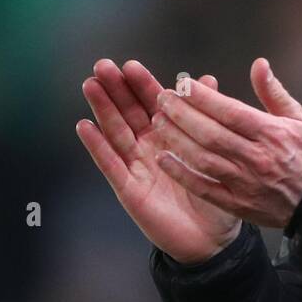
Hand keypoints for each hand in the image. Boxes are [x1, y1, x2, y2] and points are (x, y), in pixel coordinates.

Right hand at [76, 59, 241, 263]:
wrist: (212, 237)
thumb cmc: (215, 192)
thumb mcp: (216, 152)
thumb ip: (210, 117)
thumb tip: (207, 79)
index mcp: (171, 135)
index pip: (153, 104)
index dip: (142, 85)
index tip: (130, 64)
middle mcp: (149, 147)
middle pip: (129, 113)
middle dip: (116, 89)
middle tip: (103, 65)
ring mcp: (136, 166)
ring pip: (116, 132)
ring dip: (102, 109)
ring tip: (90, 85)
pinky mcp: (128, 188)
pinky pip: (110, 164)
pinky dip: (97, 145)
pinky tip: (84, 126)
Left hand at [147, 57, 301, 229]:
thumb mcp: (297, 119)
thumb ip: (273, 92)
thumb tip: (259, 64)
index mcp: (271, 133)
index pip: (231, 112)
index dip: (203, 98)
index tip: (182, 85)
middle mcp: (256, 157)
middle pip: (211, 133)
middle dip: (182, 114)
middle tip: (162, 99)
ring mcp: (244, 182)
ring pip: (203, 158)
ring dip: (177, 139)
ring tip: (158, 122)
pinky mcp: (236, 203)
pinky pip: (203, 188)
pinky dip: (181, 173)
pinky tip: (164, 158)